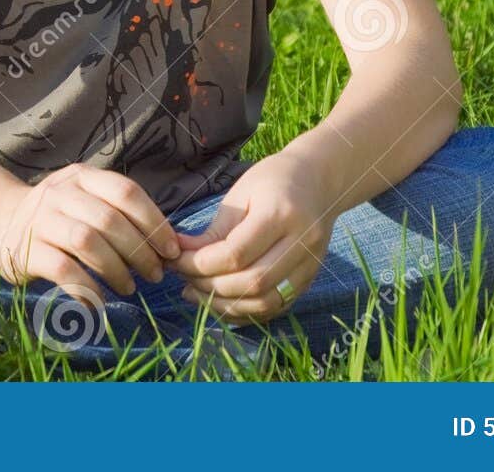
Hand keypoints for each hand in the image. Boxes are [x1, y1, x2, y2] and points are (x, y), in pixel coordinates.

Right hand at [0, 162, 183, 307]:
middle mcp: (60, 193)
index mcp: (81, 177)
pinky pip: (63, 270)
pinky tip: (99, 303)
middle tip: (155, 275)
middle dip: (140, 251)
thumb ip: (118, 214)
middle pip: (109, 220)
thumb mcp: (84, 202)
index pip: (126, 192)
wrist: (0, 222)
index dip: (155, 222)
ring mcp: (41, 220)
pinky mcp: (27, 250)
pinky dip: (86, 289)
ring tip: (130, 287)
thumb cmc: (58, 218)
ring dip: (116, 269)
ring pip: (87, 242)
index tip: (171, 250)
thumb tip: (169, 246)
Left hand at [170, 149, 336, 324]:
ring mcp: (310, 266)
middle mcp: (302, 243)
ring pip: (264, 302)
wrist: (318, 181)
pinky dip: (243, 311)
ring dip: (224, 304)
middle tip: (182, 277)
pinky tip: (218, 302)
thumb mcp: (240, 194)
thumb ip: (215, 230)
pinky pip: (274, 308)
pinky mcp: (309, 281)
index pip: (235, 253)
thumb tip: (180, 256)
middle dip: (208, 285)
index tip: (175, 259)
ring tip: (194, 292)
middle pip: (251, 282)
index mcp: (281, 214)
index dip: (199, 263)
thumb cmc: (272, 181)